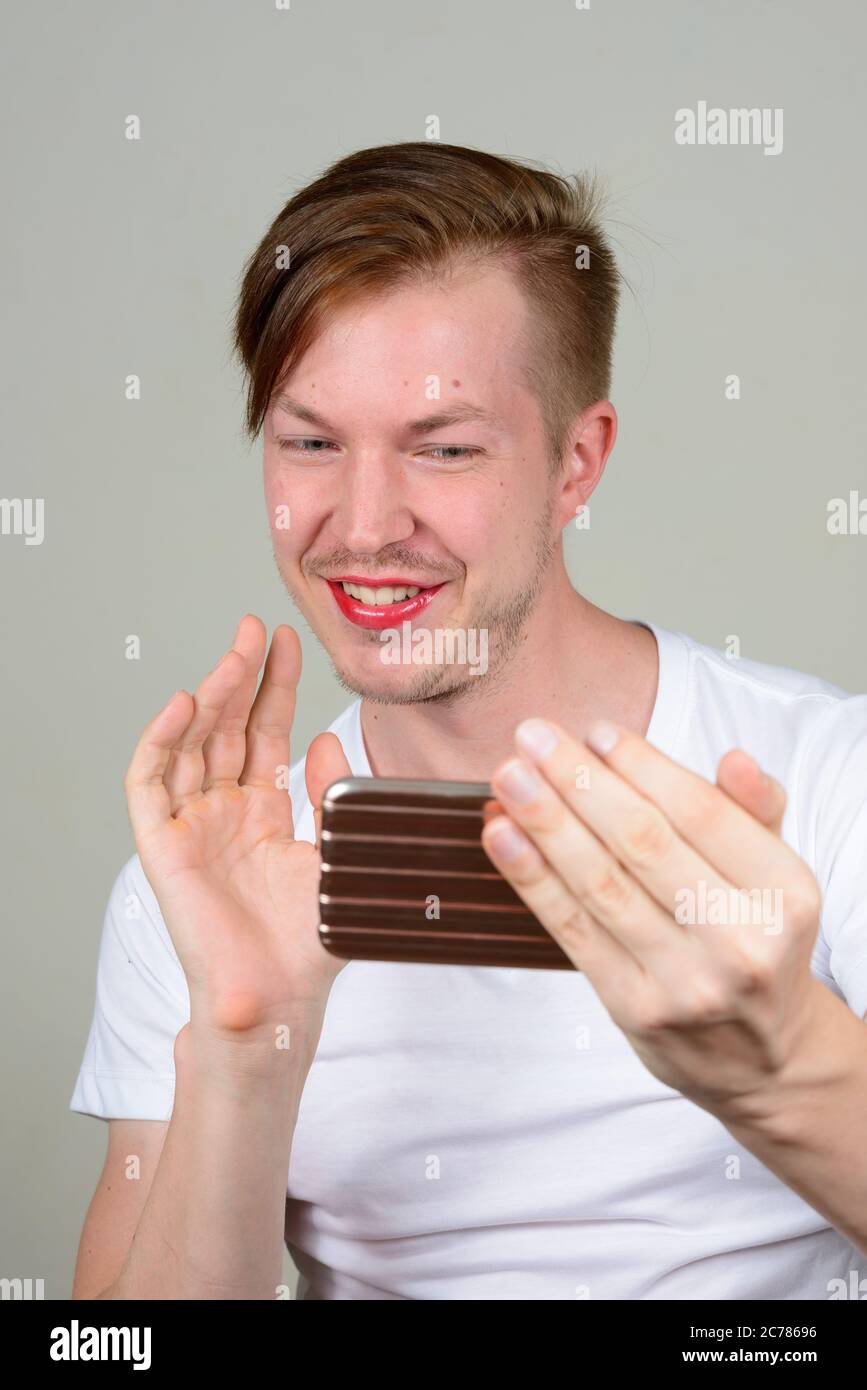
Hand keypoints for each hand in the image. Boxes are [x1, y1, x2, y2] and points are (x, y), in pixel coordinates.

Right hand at [124, 616, 351, 1041]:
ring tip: (234, 654)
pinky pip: (150, 784)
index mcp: (262, 813)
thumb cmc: (309, 943)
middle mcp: (223, 812)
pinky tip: (183, 706)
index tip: (289, 643)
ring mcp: (190, 826)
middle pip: (226, 728)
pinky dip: (160, 742)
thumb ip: (331, 795)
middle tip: (256, 629)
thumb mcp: (335, 852)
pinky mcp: (161, 846)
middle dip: (241, 676)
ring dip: (209, 696)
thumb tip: (330, 740)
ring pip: (190, 744)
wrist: (281, 998)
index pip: (264, 733)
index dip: (274, 688)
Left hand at [481, 718, 823, 1118]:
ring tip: (507, 778)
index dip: (643, 767)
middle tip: (533, 736)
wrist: (761, 1059)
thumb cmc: (757, 940)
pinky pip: (573, 931)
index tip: (597, 732)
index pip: (703, 814)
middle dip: (580, 782)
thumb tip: (732, 760)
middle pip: (644, 844)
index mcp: (784, 893)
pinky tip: (502, 836)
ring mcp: (684, 981)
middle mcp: (739, 940)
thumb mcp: (778, 875)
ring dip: (546, 823)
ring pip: (602, 885)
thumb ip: (752, 811)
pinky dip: (532, 879)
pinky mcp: (634, 1009)